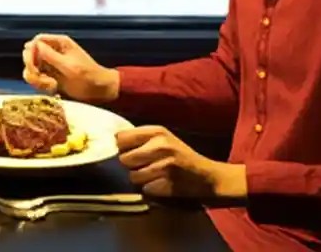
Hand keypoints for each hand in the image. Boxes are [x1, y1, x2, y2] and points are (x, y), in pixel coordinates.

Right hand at [22, 34, 119, 103]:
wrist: (100, 90)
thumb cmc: (88, 75)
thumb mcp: (69, 65)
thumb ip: (50, 55)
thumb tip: (32, 45)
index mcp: (59, 43)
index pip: (36, 41)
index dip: (31, 51)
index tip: (32, 64)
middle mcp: (53, 52)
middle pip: (30, 54)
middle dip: (31, 67)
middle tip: (39, 76)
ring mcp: (51, 65)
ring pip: (31, 68)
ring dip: (36, 78)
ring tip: (49, 85)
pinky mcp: (51, 77)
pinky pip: (37, 79)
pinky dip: (41, 84)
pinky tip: (52, 89)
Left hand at [116, 126, 245, 201]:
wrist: (207, 176)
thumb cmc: (181, 155)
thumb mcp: (164, 138)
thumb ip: (141, 137)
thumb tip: (113, 139)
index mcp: (157, 131)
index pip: (122, 138)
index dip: (122, 147)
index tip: (129, 150)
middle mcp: (160, 146)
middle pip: (124, 159)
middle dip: (130, 165)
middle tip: (143, 165)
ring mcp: (164, 166)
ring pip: (132, 176)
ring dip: (140, 179)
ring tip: (153, 175)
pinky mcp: (167, 184)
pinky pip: (145, 189)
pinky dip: (150, 189)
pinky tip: (161, 184)